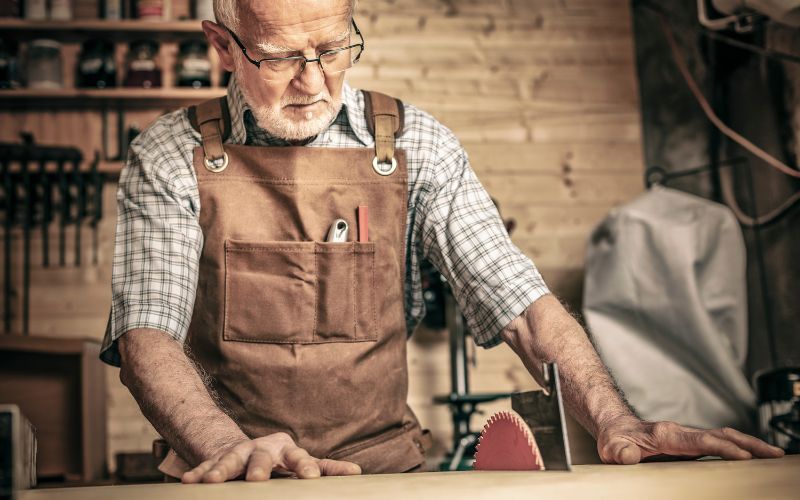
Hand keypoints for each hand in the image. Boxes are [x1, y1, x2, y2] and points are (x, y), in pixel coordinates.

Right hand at [182, 432, 361, 482]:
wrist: (252, 448)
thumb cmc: (285, 460)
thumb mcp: (304, 462)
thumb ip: (327, 469)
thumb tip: (357, 473)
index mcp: (287, 450)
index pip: (298, 458)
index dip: (305, 467)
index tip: (310, 478)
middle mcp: (262, 449)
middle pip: (261, 457)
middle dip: (259, 467)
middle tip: (258, 479)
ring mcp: (239, 453)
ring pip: (230, 460)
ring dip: (221, 470)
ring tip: (214, 482)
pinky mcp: (218, 460)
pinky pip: (206, 466)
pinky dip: (198, 473)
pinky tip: (187, 482)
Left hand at [597, 417, 784, 463]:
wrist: (615, 428)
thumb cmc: (615, 440)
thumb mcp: (611, 448)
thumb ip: (619, 451)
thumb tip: (626, 455)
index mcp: (666, 434)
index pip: (701, 440)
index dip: (723, 448)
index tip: (745, 457)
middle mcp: (680, 432)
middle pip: (721, 435)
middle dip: (748, 444)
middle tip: (774, 454)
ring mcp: (687, 437)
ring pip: (723, 437)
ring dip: (749, 445)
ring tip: (773, 454)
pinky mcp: (690, 443)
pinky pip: (718, 443)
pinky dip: (738, 447)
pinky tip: (750, 456)